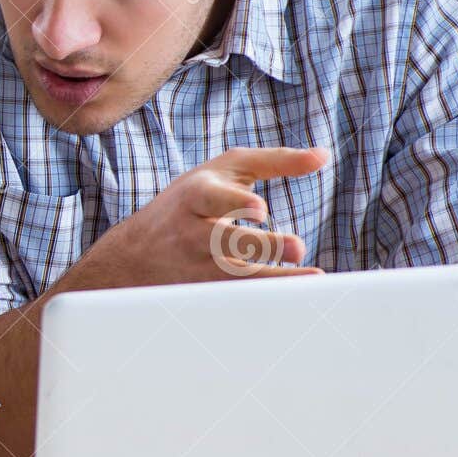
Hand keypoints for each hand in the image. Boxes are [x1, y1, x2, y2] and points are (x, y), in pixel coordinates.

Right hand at [66, 146, 330, 289]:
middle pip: (226, 240)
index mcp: (196, 196)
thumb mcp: (222, 172)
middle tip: (297, 246)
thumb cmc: (191, 202)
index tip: (259, 209)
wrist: (133, 255)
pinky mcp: (207, 293)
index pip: (214, 199)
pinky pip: (240, 297)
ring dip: (275, 278)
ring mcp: (198, 267)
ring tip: (312, 277)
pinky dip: (268, 298)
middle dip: (261, 244)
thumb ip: (274, 161)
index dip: (236, 203)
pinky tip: (300, 300)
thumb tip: (324, 156)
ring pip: (236, 276)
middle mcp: (194, 233)